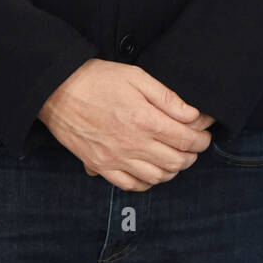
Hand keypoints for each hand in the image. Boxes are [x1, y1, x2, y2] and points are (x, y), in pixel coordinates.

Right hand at [39, 58, 213, 191]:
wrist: (57, 91)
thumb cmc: (97, 79)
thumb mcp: (136, 76)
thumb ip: (166, 97)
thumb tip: (193, 115)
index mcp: (144, 120)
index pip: (185, 140)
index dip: (201, 141)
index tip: (204, 137)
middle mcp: (132, 145)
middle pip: (176, 162)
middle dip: (191, 156)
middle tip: (193, 147)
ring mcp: (115, 159)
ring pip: (157, 177)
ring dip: (172, 170)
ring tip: (175, 157)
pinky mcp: (101, 166)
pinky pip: (131, 186)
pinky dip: (148, 182)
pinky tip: (151, 171)